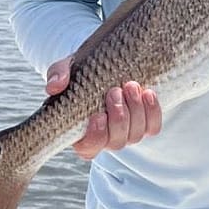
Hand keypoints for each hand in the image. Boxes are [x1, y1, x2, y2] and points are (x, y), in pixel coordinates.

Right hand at [45, 57, 162, 160]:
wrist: (114, 60)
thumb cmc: (86, 69)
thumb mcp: (70, 66)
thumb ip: (58, 74)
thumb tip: (54, 86)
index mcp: (82, 131)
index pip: (88, 149)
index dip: (95, 138)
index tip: (98, 116)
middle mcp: (106, 136)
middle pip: (116, 142)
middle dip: (118, 118)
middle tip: (115, 91)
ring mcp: (128, 131)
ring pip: (135, 135)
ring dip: (135, 111)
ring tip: (130, 86)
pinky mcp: (146, 122)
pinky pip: (153, 127)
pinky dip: (152, 112)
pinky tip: (147, 93)